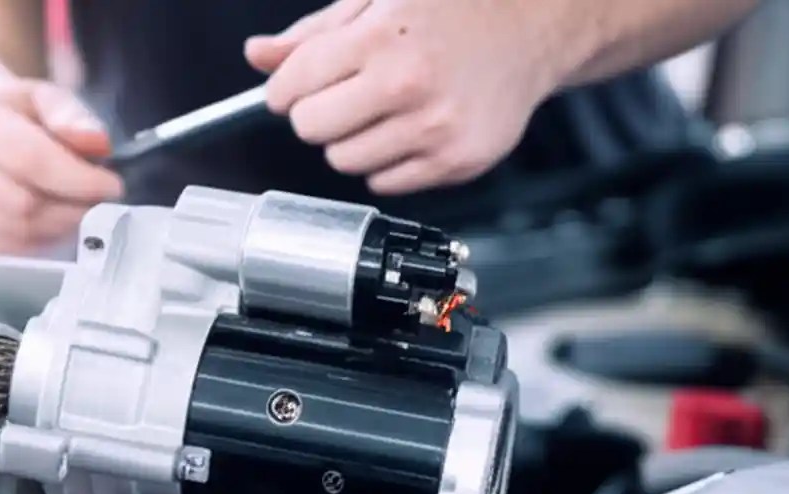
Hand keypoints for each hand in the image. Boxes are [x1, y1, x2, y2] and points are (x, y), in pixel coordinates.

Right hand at [0, 74, 123, 253]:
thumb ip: (72, 116)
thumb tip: (97, 142)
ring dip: (58, 230)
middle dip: (73, 210)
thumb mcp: (46, 98)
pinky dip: (34, 245)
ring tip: (73, 210)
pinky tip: (45, 224)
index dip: (78, 181)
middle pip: (24, 206)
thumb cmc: (17, 115)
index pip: (30, 160)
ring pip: (16, 235)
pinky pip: (0, 252)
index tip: (112, 186)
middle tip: (97, 203)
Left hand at [246, 0, 565, 193]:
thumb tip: (257, 56)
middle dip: (317, 113)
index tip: (295, 88)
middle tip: (346, 94)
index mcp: (382, 36)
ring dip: (351, 139)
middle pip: (310, 129)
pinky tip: (410, 128)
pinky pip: (384, 182)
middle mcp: (408, 84)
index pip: (292, 87)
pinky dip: (386, 161)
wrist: (530, 30)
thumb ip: (312, 34)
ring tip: (384, 109)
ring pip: (343, 161)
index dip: (285, 89)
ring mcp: (434, 128)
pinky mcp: (456, 161)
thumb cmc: (453, 8)